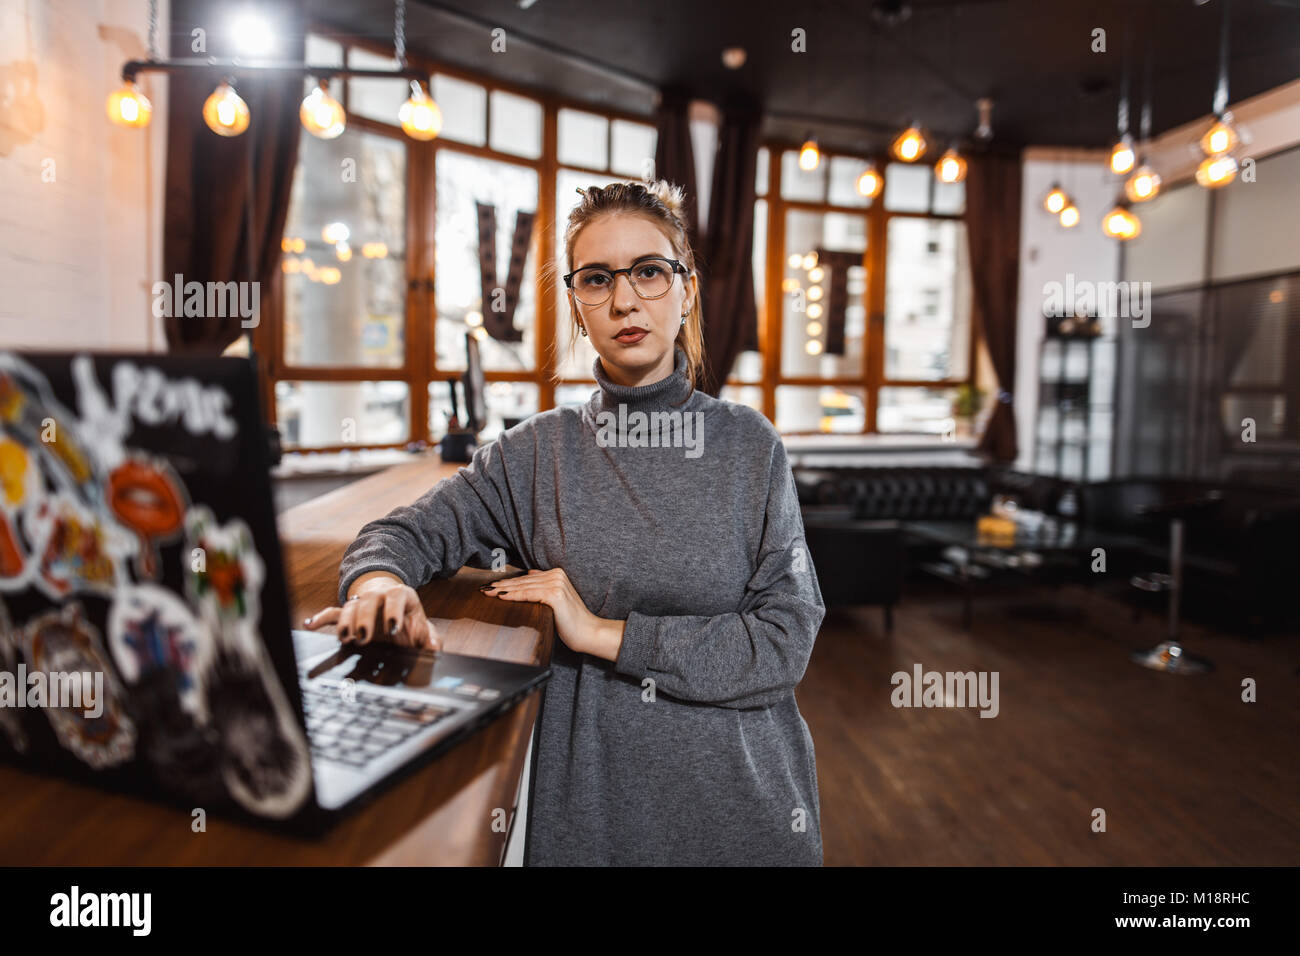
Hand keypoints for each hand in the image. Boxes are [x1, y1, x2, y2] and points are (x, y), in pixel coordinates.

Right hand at [302, 576, 440, 650]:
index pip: (397, 597)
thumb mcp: (423, 628)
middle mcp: (378, 596)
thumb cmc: (409, 619)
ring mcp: (362, 603)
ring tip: (345, 639)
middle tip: (364, 637)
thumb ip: (431, 639)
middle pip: (368, 601)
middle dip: (365, 619)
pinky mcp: (349, 613)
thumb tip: (434, 648)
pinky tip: (310, 625)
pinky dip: (321, 618)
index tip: (393, 627)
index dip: (394, 611)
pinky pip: (333, 613)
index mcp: (401, 595)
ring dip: (345, 622)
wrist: (395, 607)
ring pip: (350, 606)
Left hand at [482, 568, 608, 655]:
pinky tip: (501, 597)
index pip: (526, 578)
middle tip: (483, 589)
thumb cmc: (571, 622)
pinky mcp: (555, 594)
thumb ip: (543, 587)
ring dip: (503, 589)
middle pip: (522, 580)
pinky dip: (514, 595)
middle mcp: (556, 575)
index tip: (491, 586)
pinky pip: (528, 593)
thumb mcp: (555, 600)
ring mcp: (556, 583)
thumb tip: (527, 576)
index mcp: (556, 574)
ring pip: (523, 586)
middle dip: (501, 585)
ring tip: (487, 592)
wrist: (588, 633)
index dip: (507, 582)